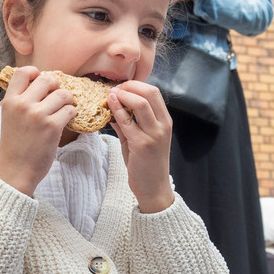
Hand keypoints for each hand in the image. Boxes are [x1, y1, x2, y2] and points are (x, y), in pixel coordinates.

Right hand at [0, 66, 73, 195]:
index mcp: (9, 101)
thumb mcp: (9, 118)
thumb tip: (41, 83)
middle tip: (56, 98)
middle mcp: (22, 105)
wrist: (15, 172)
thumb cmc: (14, 146)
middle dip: (56, 87)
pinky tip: (64, 121)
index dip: (35, 73)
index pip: (23, 72)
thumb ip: (20, 101)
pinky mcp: (52, 127)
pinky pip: (70, 110)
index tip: (41, 83)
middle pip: (47, 79)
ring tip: (62, 111)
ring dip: (67, 101)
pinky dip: (71, 114)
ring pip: (63, 94)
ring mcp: (38, 115)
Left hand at [109, 81, 174, 212]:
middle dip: (129, 86)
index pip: (154, 92)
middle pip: (149, 92)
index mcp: (165, 121)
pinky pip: (127, 122)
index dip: (135, 84)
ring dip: (122, 96)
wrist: (153, 188)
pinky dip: (116, 111)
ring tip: (109, 97)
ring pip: (139, 103)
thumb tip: (112, 106)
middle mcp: (163, 125)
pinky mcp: (142, 144)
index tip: (120, 87)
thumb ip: (128, 122)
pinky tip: (108, 110)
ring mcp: (154, 134)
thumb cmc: (146, 164)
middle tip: (114, 89)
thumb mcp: (139, 139)